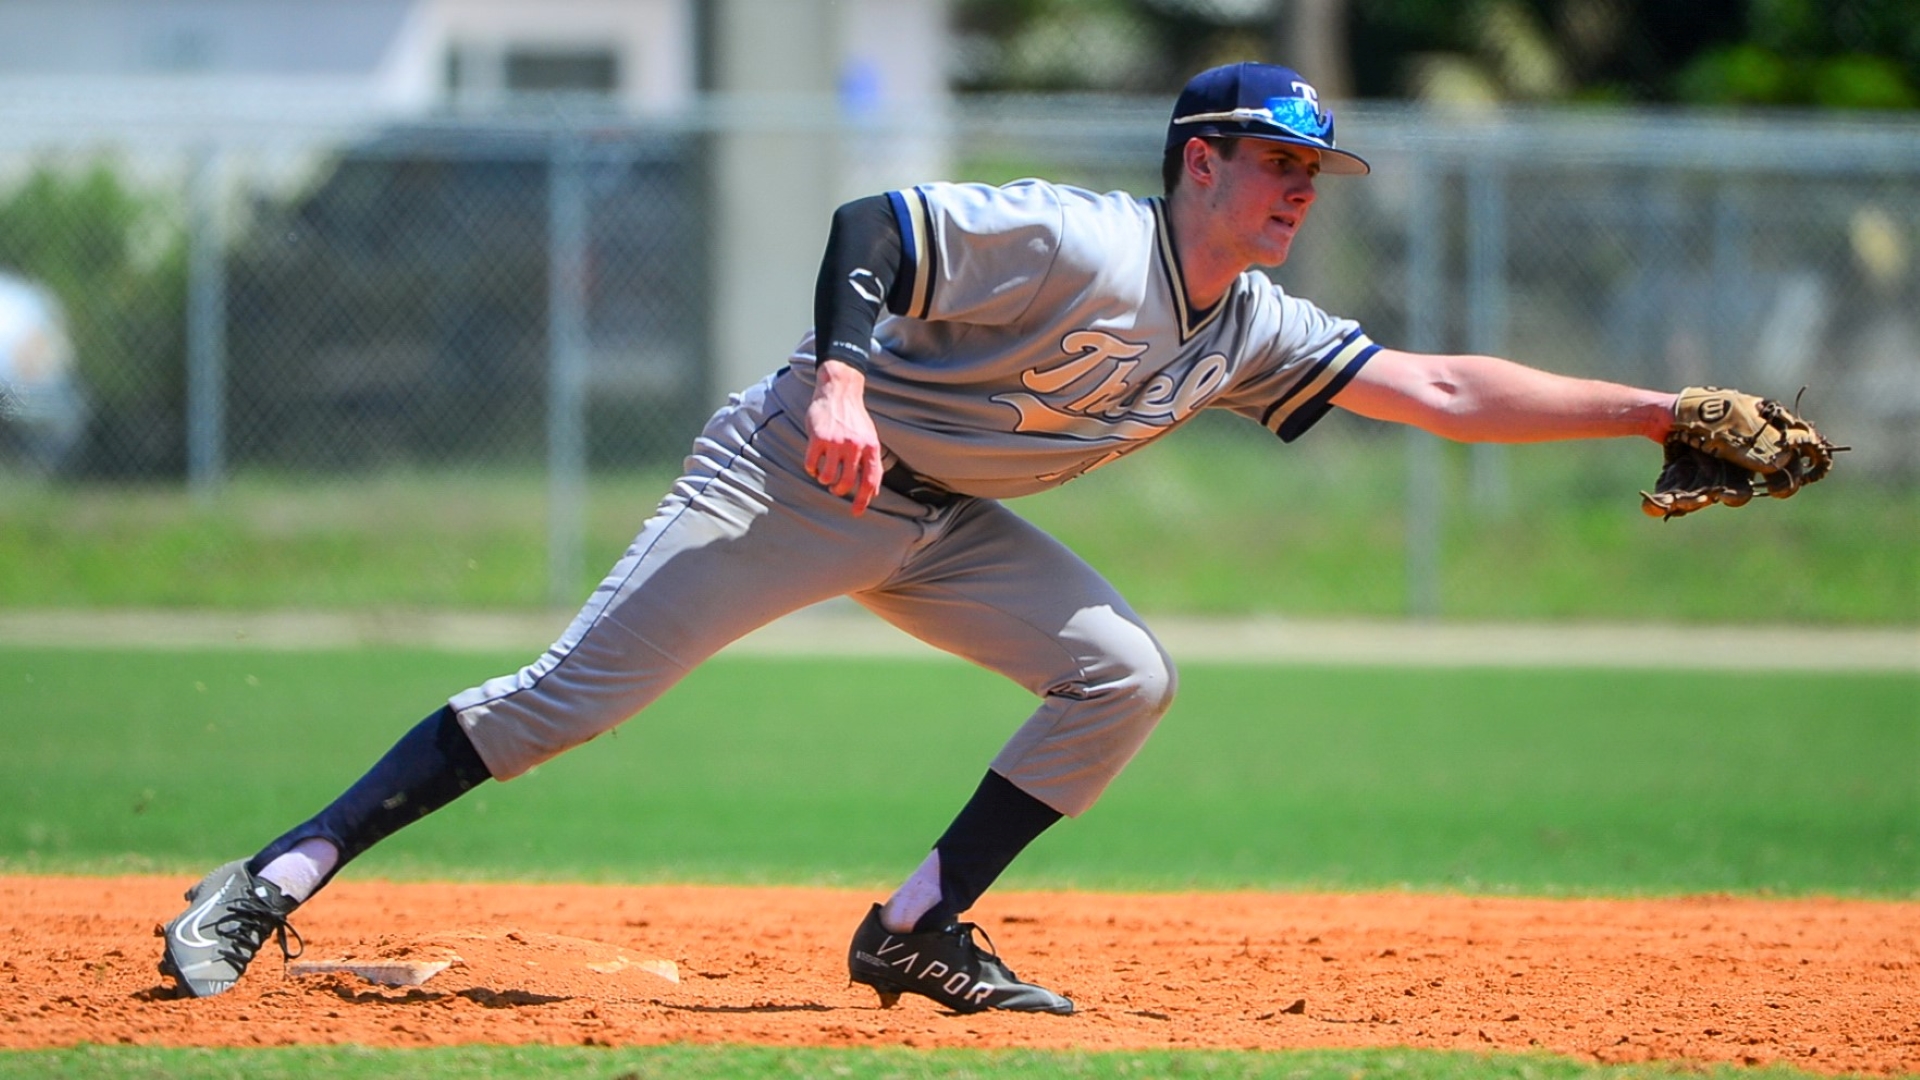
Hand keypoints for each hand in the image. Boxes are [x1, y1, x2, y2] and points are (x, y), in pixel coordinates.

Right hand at [804, 359, 884, 513]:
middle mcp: (855, 445)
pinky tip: (814, 465)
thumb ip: (872, 464)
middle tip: (835, 489)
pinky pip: (811, 464)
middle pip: (847, 482)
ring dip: (824, 480)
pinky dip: (811, 469)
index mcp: (871, 447)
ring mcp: (835, 441)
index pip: (870, 480)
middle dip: (839, 491)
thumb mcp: (870, 438)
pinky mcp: (817, 437)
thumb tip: (874, 492)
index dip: (863, 500)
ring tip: (824, 474)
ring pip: (827, 477)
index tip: (856, 513)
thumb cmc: (854, 419)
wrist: (839, 391)